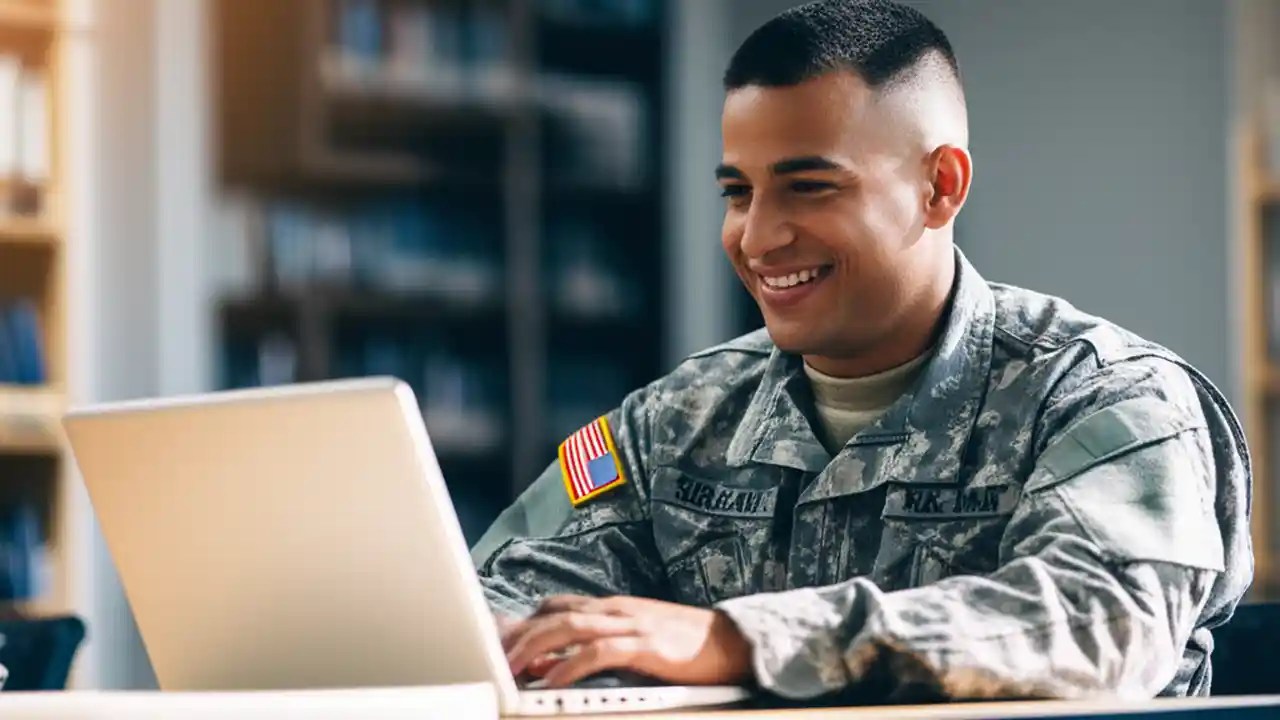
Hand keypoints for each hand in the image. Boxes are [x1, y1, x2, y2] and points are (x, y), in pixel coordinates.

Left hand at [503, 595, 752, 687]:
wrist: (734, 642)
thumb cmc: (686, 645)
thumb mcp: (638, 639)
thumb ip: (602, 645)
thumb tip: (558, 663)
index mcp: (614, 607)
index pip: (558, 605)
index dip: (525, 622)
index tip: (499, 641)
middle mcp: (617, 610)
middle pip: (556, 614)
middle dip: (521, 636)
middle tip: (495, 658)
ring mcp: (632, 624)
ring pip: (571, 627)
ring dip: (536, 647)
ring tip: (513, 669)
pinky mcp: (647, 645)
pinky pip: (600, 653)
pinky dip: (571, 666)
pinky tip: (553, 682)